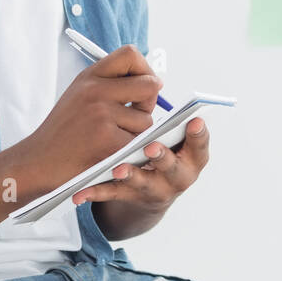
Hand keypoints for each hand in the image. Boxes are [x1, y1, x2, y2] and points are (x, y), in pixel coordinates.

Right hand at [21, 45, 162, 193]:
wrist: (38, 162)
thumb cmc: (64, 131)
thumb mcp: (80, 94)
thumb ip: (111, 83)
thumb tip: (155, 81)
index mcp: (89, 76)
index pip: (130, 54)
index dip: (144, 69)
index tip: (143, 84)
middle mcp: (95, 90)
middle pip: (150, 84)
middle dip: (150, 101)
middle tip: (137, 113)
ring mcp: (101, 114)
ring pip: (146, 119)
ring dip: (137, 132)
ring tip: (112, 137)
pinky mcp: (108, 140)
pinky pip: (138, 141)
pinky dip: (129, 150)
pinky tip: (109, 151)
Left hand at [72, 116, 209, 208]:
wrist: (150, 187)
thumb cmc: (161, 149)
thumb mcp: (176, 137)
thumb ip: (173, 118)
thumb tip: (154, 83)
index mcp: (192, 158)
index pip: (200, 146)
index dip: (199, 135)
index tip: (194, 121)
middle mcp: (178, 176)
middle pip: (172, 167)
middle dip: (162, 157)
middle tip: (151, 146)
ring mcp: (155, 189)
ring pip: (143, 182)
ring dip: (131, 175)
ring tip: (118, 168)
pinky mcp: (131, 197)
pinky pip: (112, 194)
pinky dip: (96, 192)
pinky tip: (81, 193)